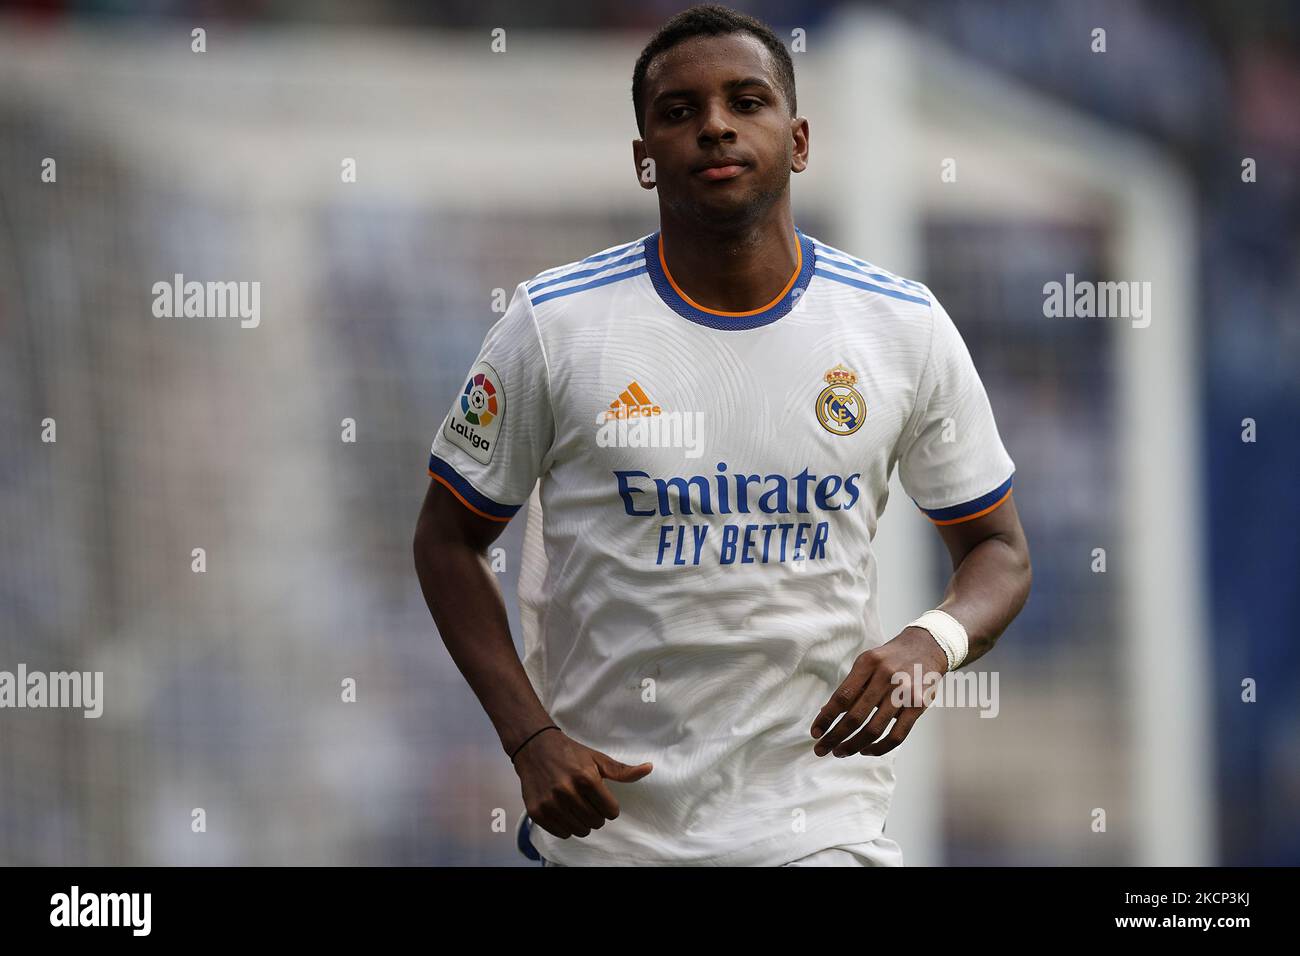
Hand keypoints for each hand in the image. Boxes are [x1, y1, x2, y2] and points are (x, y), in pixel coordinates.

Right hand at [513, 729, 652, 838]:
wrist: (534, 748)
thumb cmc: (570, 753)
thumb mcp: (597, 759)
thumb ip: (622, 770)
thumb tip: (649, 768)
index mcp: (586, 778)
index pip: (611, 811)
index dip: (610, 807)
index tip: (602, 800)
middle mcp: (567, 791)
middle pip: (596, 822)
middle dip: (597, 814)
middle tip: (589, 802)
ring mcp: (550, 803)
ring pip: (580, 830)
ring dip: (582, 822)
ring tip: (577, 806)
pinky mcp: (537, 812)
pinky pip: (562, 833)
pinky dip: (566, 826)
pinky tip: (564, 811)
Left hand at [809, 626, 947, 757]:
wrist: (927, 647)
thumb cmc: (890, 658)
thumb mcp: (867, 662)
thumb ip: (850, 686)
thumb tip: (826, 712)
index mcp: (868, 663)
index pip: (842, 697)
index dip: (826, 718)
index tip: (815, 732)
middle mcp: (885, 676)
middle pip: (856, 716)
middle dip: (835, 737)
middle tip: (822, 749)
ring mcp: (904, 692)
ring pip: (874, 729)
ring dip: (854, 745)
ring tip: (840, 752)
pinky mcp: (918, 705)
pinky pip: (897, 735)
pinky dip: (879, 748)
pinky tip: (866, 751)